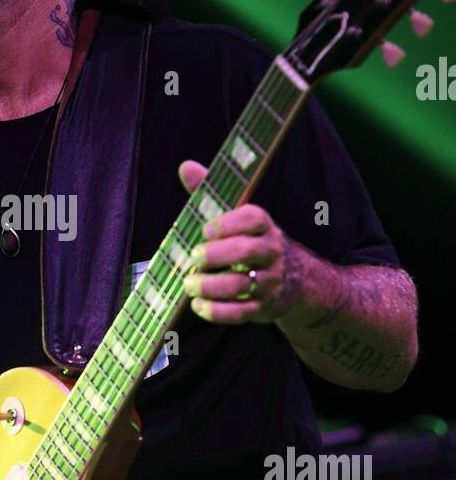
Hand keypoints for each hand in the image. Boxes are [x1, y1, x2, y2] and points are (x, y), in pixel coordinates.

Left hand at [177, 160, 303, 323]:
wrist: (294, 281)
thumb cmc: (251, 242)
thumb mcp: (237, 217)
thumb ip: (210, 193)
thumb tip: (185, 166)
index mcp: (264, 227)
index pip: (254, 218)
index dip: (229, 222)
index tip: (206, 229)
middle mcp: (271, 252)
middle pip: (247, 251)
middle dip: (217, 255)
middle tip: (194, 257)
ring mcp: (269, 282)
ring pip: (242, 285)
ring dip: (212, 286)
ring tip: (189, 285)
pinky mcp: (263, 308)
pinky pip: (241, 313)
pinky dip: (217, 312)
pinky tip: (198, 306)